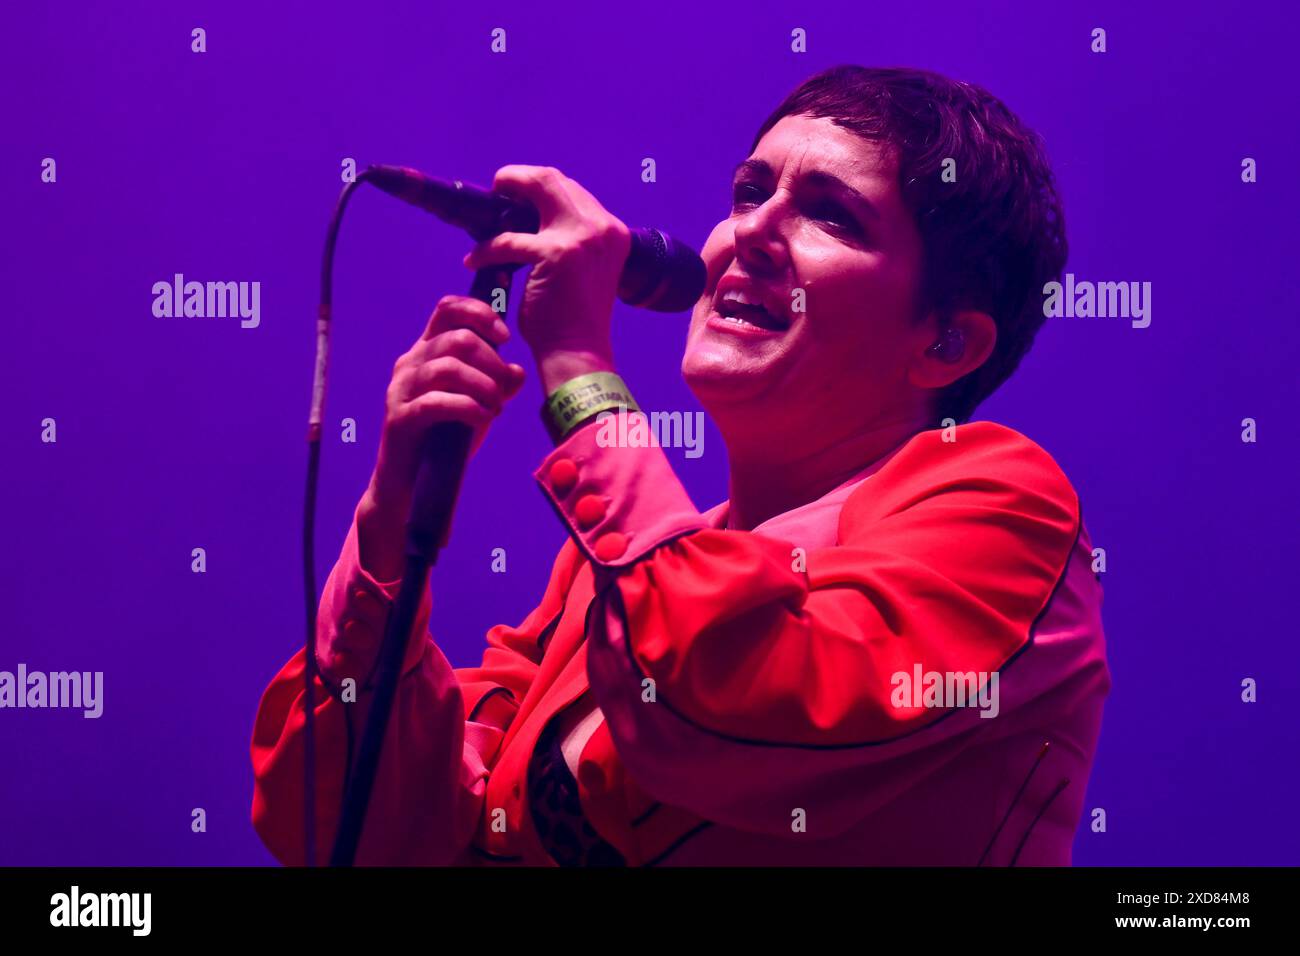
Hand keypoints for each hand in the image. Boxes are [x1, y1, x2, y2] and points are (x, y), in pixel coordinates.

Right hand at [358, 295, 525, 580]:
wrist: (411, 485)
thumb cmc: (445, 441)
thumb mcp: (478, 405)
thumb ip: (497, 385)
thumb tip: (516, 371)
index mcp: (426, 352)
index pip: (448, 310)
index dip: (479, 313)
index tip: (503, 336)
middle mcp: (410, 364)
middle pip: (457, 339)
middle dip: (491, 361)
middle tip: (503, 388)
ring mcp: (401, 390)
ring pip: (448, 367)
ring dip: (483, 385)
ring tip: (495, 406)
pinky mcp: (399, 418)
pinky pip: (437, 402)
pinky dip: (467, 407)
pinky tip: (482, 418)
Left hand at [462, 165, 629, 393]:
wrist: (577, 354)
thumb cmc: (573, 321)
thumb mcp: (581, 271)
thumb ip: (567, 241)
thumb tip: (530, 220)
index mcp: (613, 233)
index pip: (572, 191)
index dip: (539, 188)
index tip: (515, 195)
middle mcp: (604, 229)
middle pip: (554, 179)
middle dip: (520, 178)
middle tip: (498, 187)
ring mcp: (583, 238)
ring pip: (537, 188)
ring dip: (506, 191)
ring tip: (484, 210)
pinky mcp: (556, 253)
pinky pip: (509, 240)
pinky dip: (487, 250)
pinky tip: (475, 260)